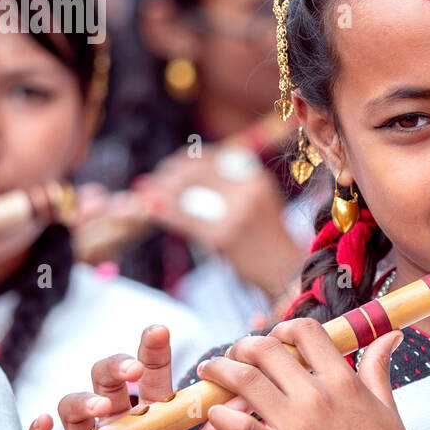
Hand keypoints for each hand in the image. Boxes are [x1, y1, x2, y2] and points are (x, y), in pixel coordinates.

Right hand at [26, 326, 242, 429]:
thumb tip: (246, 395)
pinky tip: (46, 425)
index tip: (159, 331)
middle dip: (116, 369)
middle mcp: (123, 429)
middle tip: (134, 371)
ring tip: (102, 408)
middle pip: (109, 384)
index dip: (153, 352)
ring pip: (76, 410)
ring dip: (83, 401)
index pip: (153, 377)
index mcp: (156, 420)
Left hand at [138, 143, 303, 296]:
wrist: (285, 271)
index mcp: (254, 175)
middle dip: (166, 177)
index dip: (181, 161)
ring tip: (145, 197)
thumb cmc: (264, 237)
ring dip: (160, 193)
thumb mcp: (253, 200)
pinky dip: (163, 212)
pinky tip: (150, 210)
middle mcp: (247, 189)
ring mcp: (235, 213)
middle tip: (148, 184)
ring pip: (185, 194)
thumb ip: (224, 185)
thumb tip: (181, 172)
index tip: (166, 169)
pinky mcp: (222, 237)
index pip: (208, 158)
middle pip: (193, 173)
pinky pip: (183, 219)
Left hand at [200, 318, 429, 429]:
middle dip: (242, 346)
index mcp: (344, 381)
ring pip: (244, 379)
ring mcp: (297, 426)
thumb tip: (390, 335)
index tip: (273, 339)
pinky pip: (238, 426)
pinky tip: (214, 413)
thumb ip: (378, 368)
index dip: (283, 328)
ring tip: (210, 373)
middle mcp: (318, 396)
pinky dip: (220, 414)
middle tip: (233, 355)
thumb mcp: (388, 408)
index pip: (305, 331)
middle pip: (266, 349)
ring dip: (220, 369)